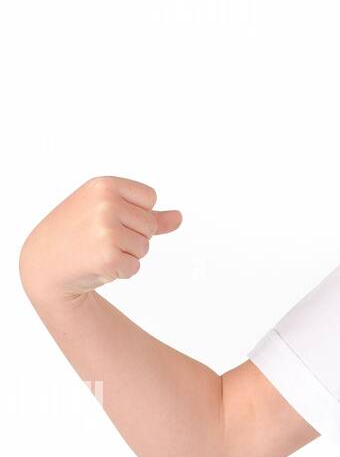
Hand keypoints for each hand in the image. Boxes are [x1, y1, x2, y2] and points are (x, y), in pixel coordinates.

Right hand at [19, 176, 182, 305]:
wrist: (43, 264)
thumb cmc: (77, 234)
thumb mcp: (107, 212)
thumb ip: (146, 214)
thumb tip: (179, 218)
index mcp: (104, 185)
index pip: (150, 197)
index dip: (135, 212)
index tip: (108, 217)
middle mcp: (105, 204)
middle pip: (150, 225)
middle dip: (132, 236)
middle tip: (99, 238)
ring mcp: (106, 230)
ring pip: (145, 247)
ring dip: (126, 255)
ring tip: (96, 250)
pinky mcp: (107, 256)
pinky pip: (135, 267)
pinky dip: (120, 271)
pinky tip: (96, 265)